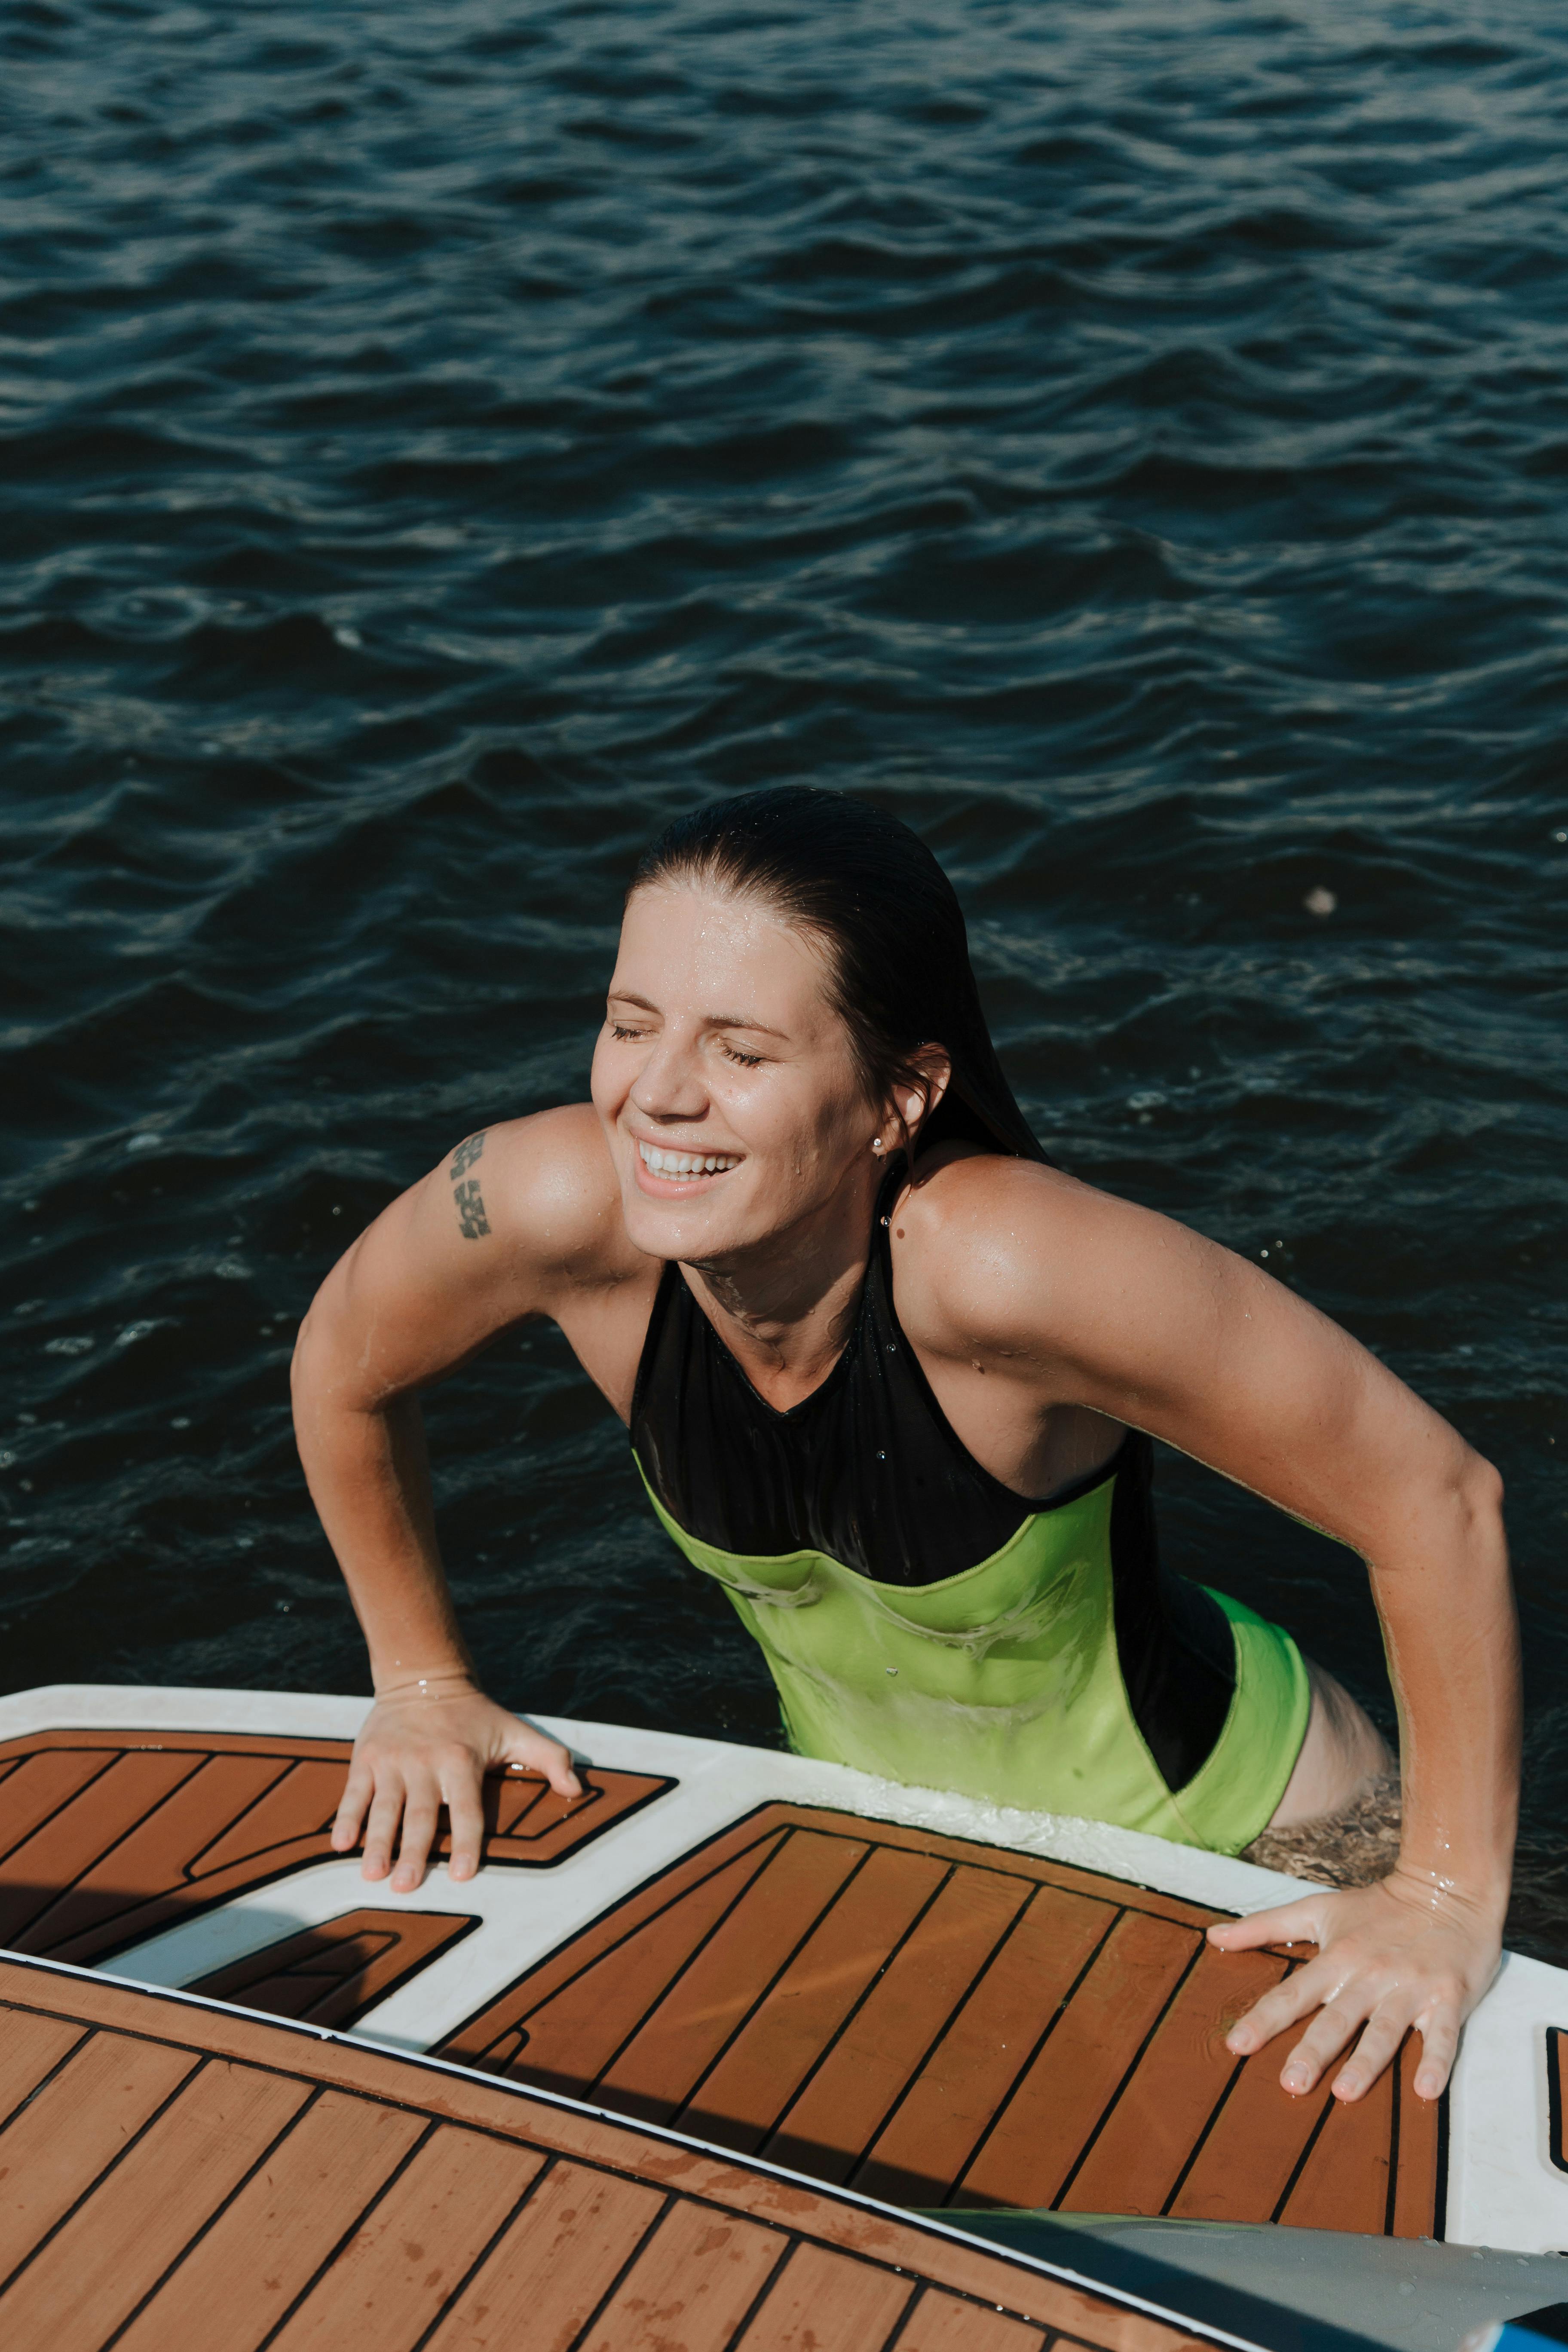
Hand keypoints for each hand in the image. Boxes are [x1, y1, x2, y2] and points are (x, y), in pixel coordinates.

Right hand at [332, 1677, 580, 1891]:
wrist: (423, 1677)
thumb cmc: (475, 1715)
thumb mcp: (515, 1731)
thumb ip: (550, 1759)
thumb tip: (579, 1790)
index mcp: (462, 1761)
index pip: (467, 1809)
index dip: (468, 1843)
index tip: (463, 1876)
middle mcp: (425, 1763)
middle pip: (421, 1815)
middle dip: (413, 1853)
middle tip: (405, 1887)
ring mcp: (393, 1761)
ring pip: (384, 1809)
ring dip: (377, 1843)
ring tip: (372, 1875)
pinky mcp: (366, 1758)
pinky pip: (354, 1793)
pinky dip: (346, 1819)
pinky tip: (339, 1845)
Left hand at [1207, 1869, 1502, 2102]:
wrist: (1446, 1888)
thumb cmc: (1378, 1907)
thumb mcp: (1317, 1909)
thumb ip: (1264, 1926)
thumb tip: (1213, 1935)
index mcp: (1337, 1957)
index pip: (1293, 1994)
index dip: (1264, 2019)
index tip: (1237, 2046)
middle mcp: (1370, 1975)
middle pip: (1336, 2018)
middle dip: (1313, 2051)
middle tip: (1290, 2083)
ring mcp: (1410, 1988)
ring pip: (1385, 2031)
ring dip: (1366, 2063)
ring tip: (1346, 2092)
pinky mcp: (1448, 1998)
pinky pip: (1443, 2036)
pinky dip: (1435, 2062)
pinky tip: (1425, 2090)